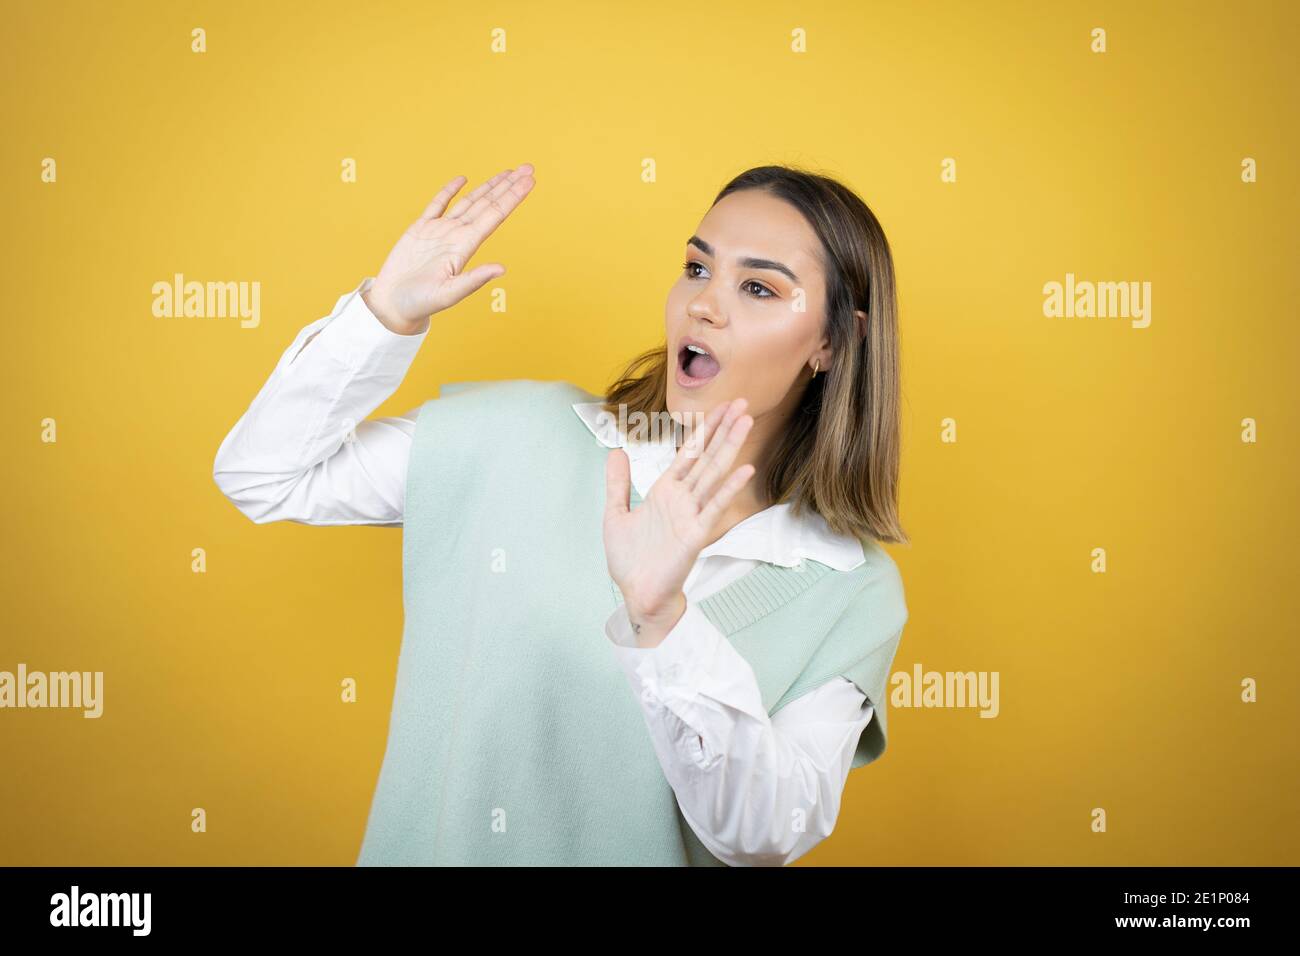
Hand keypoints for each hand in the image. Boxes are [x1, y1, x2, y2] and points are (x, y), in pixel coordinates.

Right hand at [362, 164, 535, 334]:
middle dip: (508, 186)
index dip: (512, 197)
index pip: (494, 215)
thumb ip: (475, 280)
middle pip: (487, 204)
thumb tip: (502, 269)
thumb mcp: (449, 294)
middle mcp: (457, 236)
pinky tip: (464, 179)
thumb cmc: (420, 304)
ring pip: (469, 201)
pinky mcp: (420, 229)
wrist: (394, 305)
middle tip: (528, 167)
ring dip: (488, 186)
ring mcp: (440, 231)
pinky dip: (450, 190)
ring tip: (508, 172)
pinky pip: (438, 204)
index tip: (530, 180)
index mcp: (465, 247)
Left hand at [603, 398, 755, 645]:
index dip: (704, 429)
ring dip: (730, 448)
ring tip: (746, 422)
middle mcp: (683, 499)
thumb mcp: (615, 514)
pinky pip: (714, 507)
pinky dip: (728, 489)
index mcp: (666, 491)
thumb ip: (618, 484)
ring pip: (714, 474)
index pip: (689, 453)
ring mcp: (692, 515)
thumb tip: (615, 452)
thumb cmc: (630, 560)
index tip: (721, 407)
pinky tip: (744, 469)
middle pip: (707, 456)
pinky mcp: (695, 535)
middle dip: (724, 429)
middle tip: (743, 403)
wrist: (636, 595)